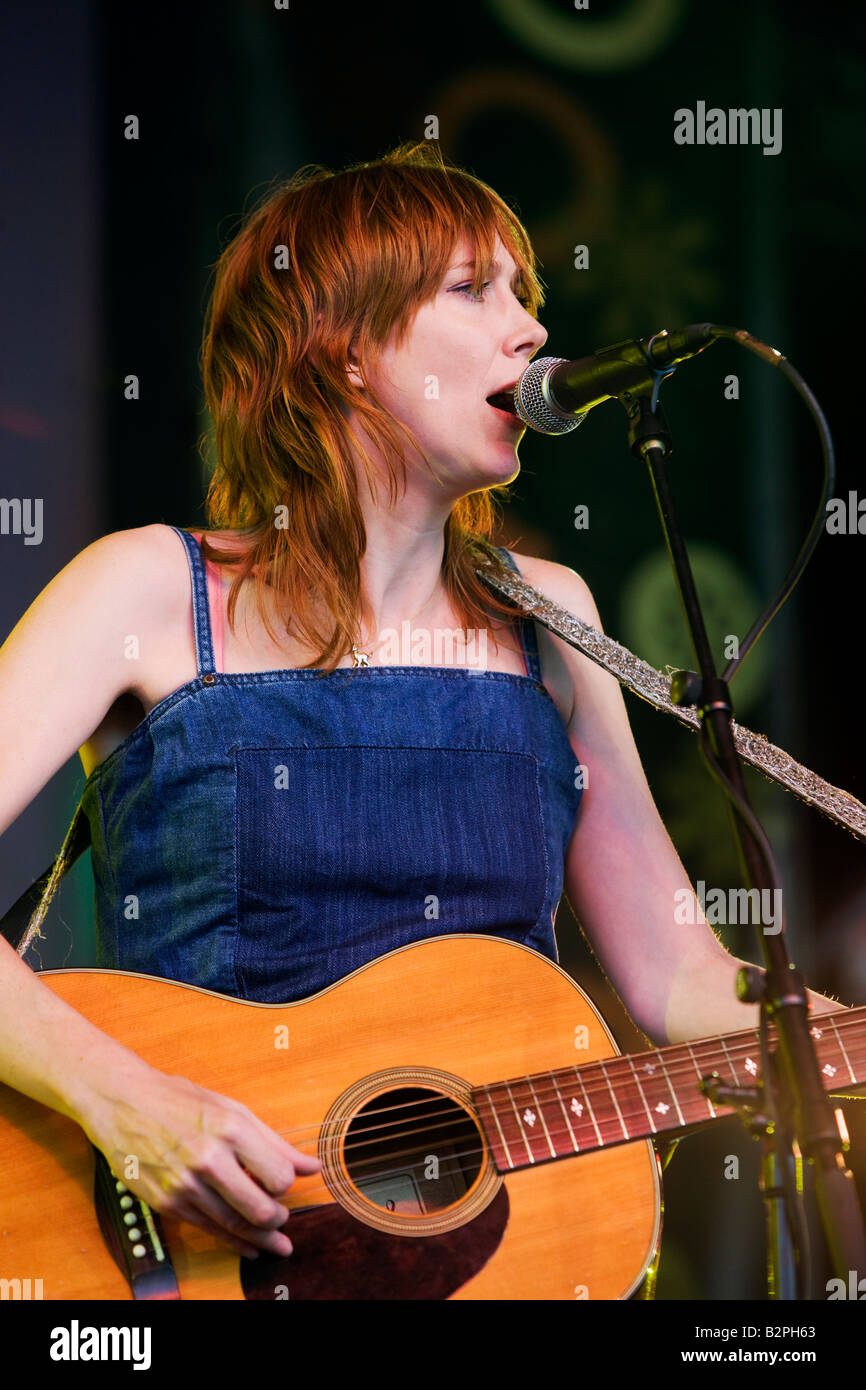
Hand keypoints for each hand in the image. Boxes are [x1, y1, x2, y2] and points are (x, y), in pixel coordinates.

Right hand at [79, 1065, 321, 1258]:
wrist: (122, 1102)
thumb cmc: (180, 1100)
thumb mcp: (231, 1110)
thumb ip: (274, 1141)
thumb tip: (312, 1166)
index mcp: (231, 1128)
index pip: (277, 1175)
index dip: (286, 1185)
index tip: (284, 1184)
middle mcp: (209, 1158)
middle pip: (259, 1208)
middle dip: (277, 1220)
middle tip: (284, 1220)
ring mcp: (186, 1183)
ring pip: (234, 1224)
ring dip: (260, 1239)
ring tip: (276, 1244)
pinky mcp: (167, 1202)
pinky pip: (208, 1230)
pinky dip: (232, 1242)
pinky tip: (248, 1247)